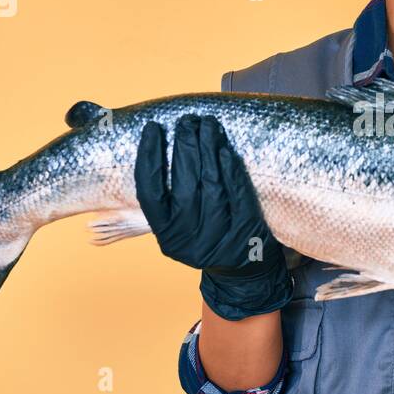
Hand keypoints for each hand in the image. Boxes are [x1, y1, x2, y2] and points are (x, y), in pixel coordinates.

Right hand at [135, 113, 292, 320]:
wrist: (242, 272)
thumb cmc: (205, 238)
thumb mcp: (179, 228)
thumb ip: (167, 199)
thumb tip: (159, 145)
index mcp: (165, 234)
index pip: (150, 190)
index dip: (148, 156)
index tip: (152, 128)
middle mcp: (188, 237)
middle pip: (183, 182)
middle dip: (184, 145)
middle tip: (186, 121)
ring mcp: (218, 235)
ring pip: (211, 184)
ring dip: (208, 149)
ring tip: (207, 126)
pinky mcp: (245, 229)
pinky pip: (236, 192)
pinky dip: (230, 167)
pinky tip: (225, 148)